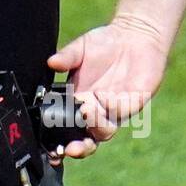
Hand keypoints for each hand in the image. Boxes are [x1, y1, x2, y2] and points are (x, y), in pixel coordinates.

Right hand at [45, 18, 168, 161]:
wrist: (135, 35)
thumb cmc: (105, 44)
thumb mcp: (80, 49)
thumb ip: (65, 57)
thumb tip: (51, 63)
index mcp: (79, 102)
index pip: (68, 130)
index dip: (60, 143)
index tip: (53, 150)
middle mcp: (96, 111)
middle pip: (88, 140)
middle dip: (79, 148)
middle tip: (71, 148)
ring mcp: (115, 110)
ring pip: (105, 131)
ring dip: (94, 125)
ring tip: (87, 110)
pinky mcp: (134, 103)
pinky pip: (122, 112)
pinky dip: (112, 107)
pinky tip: (104, 95)